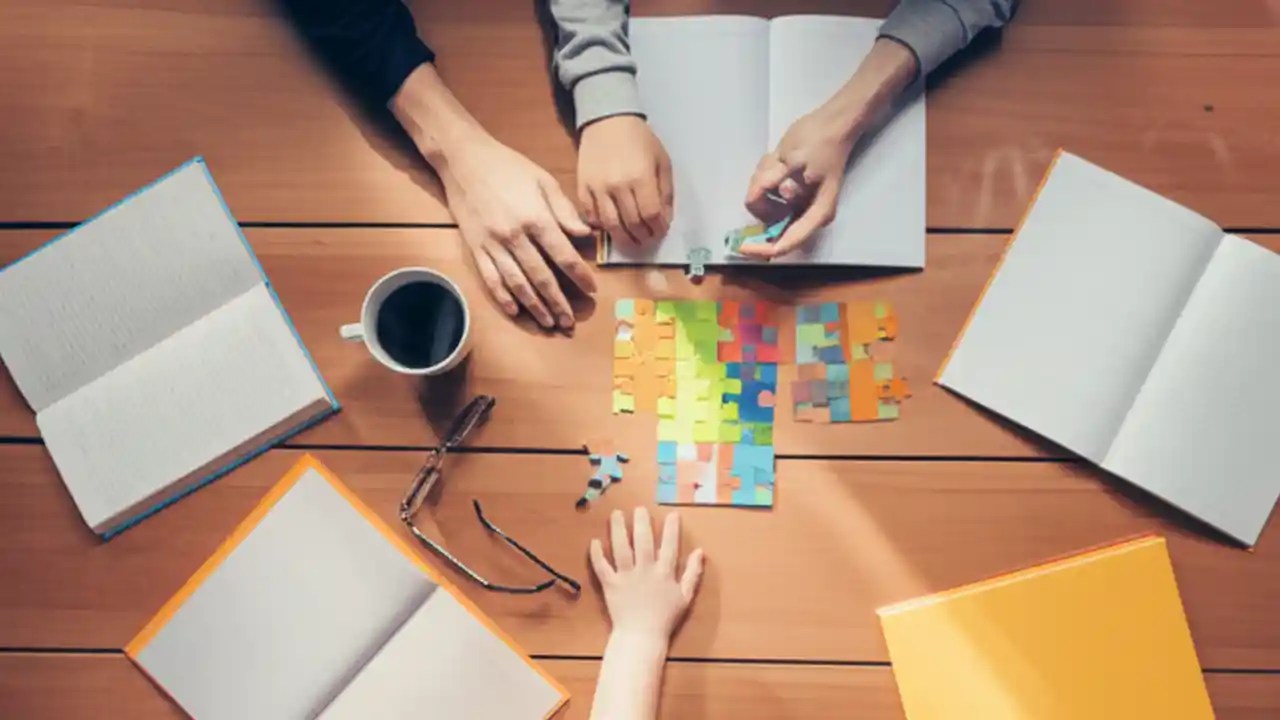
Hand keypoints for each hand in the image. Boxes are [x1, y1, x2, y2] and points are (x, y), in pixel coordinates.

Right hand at [437, 133, 596, 329]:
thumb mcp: (543, 180)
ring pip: (517, 284)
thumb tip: (587, 234)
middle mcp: (515, 236)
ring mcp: (493, 245)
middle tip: (571, 322)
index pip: (564, 255)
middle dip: (558, 302)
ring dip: (534, 306)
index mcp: (536, 218)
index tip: (592, 290)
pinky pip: (490, 278)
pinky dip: (503, 297)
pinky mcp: (475, 248)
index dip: (580, 276)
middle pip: (541, 277)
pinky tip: (515, 311)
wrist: (464, 159)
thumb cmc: (508, 167)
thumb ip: (565, 210)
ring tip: (549, 323)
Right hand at [578, 115, 673, 245]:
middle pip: (632, 224)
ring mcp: (597, 188)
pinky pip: (591, 215)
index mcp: (640, 177)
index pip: (651, 215)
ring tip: (632, 241)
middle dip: (643, 237)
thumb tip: (664, 219)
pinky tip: (611, 227)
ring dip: (624, 239)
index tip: (661, 232)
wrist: (607, 120)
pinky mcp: (582, 187)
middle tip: (648, 240)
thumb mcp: (662, 161)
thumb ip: (665, 192)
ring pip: (611, 225)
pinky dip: (601, 226)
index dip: (658, 229)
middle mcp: (618, 186)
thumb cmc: (639, 139)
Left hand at [590, 508, 703, 640]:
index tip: (671, 513)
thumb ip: (693, 573)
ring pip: (621, 548)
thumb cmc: (666, 618)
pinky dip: (597, 554)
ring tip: (616, 514)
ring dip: (618, 529)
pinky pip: (602, 567)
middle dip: (641, 522)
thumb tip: (700, 551)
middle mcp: (645, 571)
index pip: (669, 545)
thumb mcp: (685, 597)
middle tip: (639, 508)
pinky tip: (595, 541)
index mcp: (665, 573)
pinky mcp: (610, 585)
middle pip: (643, 541)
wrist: (642, 638)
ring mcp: (626, 577)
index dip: (671, 528)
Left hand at [740, 38, 916, 259]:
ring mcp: (801, 205)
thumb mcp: (789, 159)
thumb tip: (751, 201)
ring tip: (778, 158)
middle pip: (771, 222)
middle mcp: (809, 215)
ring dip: (763, 183)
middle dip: (763, 198)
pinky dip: (766, 178)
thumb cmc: (818, 140)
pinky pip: (769, 194)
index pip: (785, 244)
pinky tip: (778, 159)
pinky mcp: (794, 194)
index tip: (742, 247)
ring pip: (767, 206)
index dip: (762, 250)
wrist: (834, 123)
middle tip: (771, 167)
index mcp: (815, 214)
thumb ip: (768, 183)